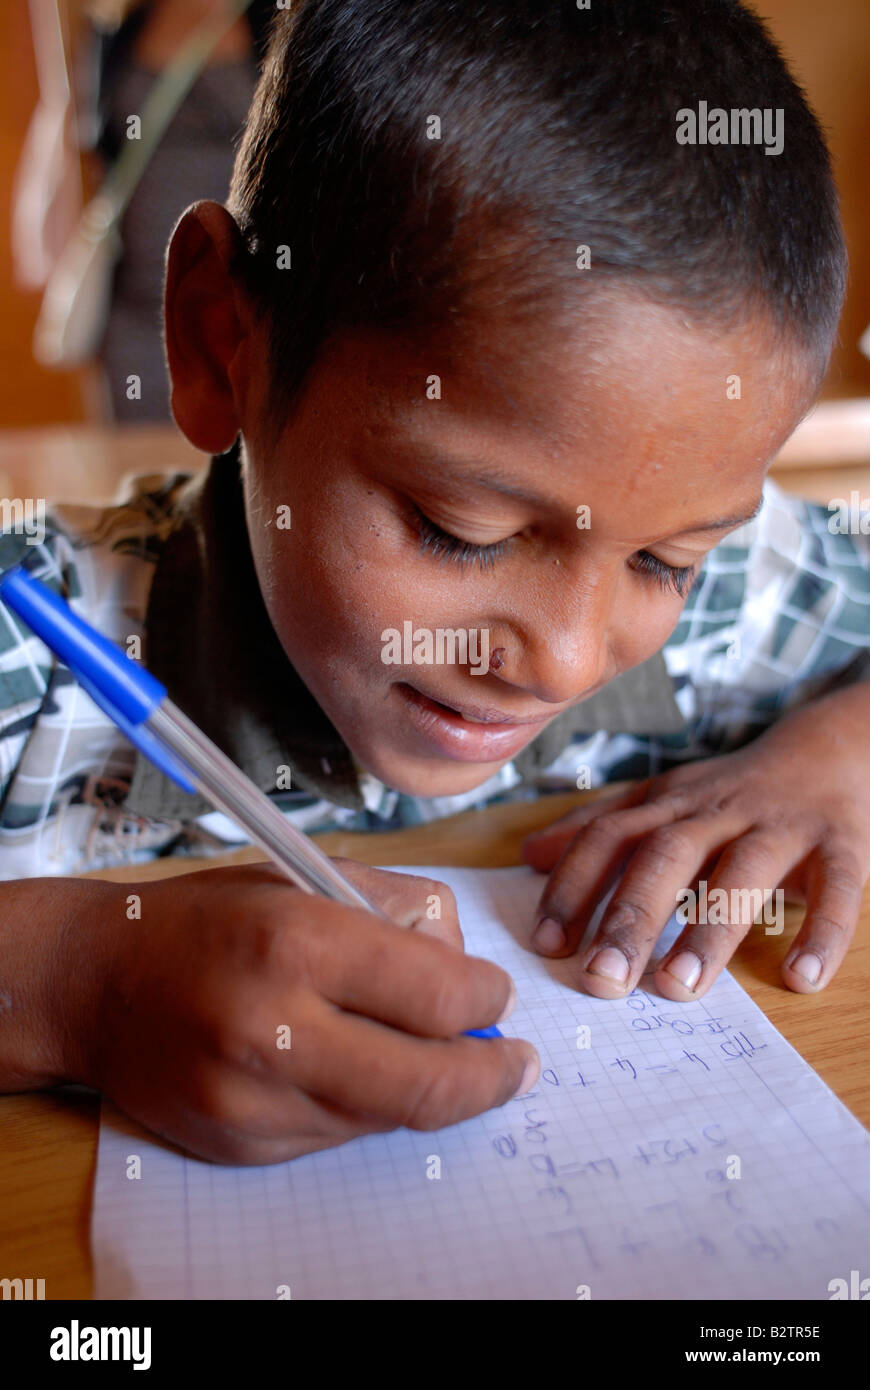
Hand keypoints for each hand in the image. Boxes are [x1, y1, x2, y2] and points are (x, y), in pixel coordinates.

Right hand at [87, 861, 538, 1163]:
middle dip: (492, 1076)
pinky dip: (365, 1104)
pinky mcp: (242, 1147)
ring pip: (389, 1115)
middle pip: (429, 1083)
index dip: (489, 999)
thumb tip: (471, 974)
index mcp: (297, 941)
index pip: (439, 993)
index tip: (496, 995)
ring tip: (435, 1055)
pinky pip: (339, 1135)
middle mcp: (274, 1029)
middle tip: (514, 1064)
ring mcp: (254, 1102)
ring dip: (428, 1087)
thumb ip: (400, 914)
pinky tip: (352, 1068)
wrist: (96, 983)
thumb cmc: (211, 918)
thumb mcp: (306, 878)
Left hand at [522, 683, 869, 999]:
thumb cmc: (733, 792)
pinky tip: (801, 979)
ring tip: (678, 988)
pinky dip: (824, 932)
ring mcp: (782, 826)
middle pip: (667, 856)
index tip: (545, 943)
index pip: (609, 837)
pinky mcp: (842, 844)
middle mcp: (719, 811)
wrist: (832, 749)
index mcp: (670, 804)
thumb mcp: (663, 800)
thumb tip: (529, 856)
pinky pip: (838, 888)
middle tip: (601, 980)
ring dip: (709, 929)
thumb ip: (602, 828)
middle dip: (630, 917)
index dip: (575, 885)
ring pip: (743, 872)